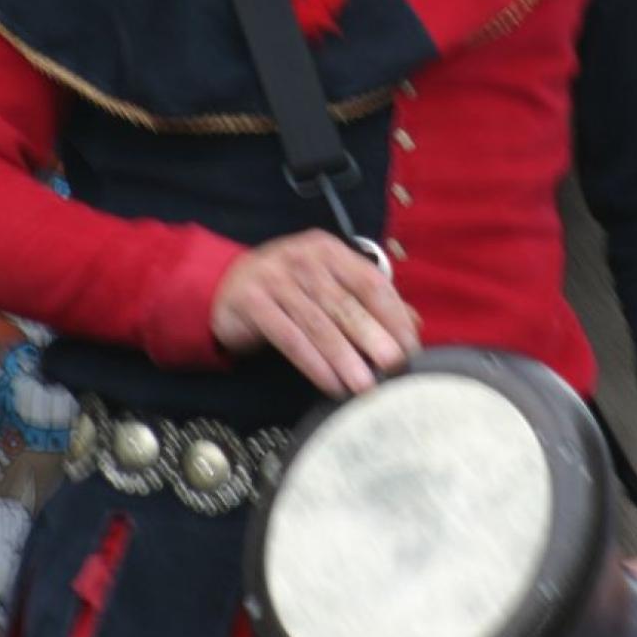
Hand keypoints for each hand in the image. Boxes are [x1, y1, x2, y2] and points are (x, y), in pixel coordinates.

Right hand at [211, 229, 420, 397]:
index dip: (392, 314)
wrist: (224, 285)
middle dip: (372, 336)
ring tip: (364, 385)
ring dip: (343, 356)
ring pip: (317, 322)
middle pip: (345, 302)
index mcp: (329, 251)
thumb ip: (367, 300)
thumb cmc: (287, 288)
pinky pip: (288, 337)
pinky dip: (312, 363)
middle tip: (393, 365)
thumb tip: (413, 324)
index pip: (370, 281)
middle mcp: (303, 259)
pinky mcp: (252, 302)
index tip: (410, 346)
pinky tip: (330, 383)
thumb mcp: (327, 285)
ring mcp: (275, 278)